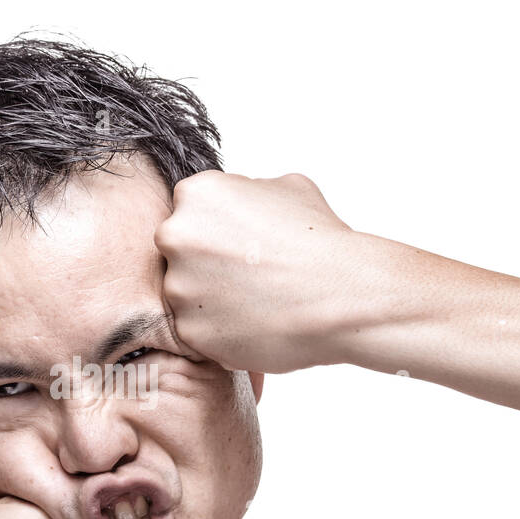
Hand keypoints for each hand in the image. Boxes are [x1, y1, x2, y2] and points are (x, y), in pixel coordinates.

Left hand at [155, 170, 376, 372]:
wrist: (342, 297)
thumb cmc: (321, 244)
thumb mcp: (288, 188)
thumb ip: (248, 192)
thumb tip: (240, 199)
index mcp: (196, 195)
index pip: (189, 213)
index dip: (216, 231)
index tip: (239, 245)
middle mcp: (177, 236)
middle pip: (180, 252)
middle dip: (206, 264)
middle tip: (246, 276)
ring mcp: (179, 286)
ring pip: (185, 293)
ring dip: (211, 299)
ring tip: (255, 302)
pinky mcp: (189, 330)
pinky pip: (197, 329)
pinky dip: (220, 331)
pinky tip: (253, 324)